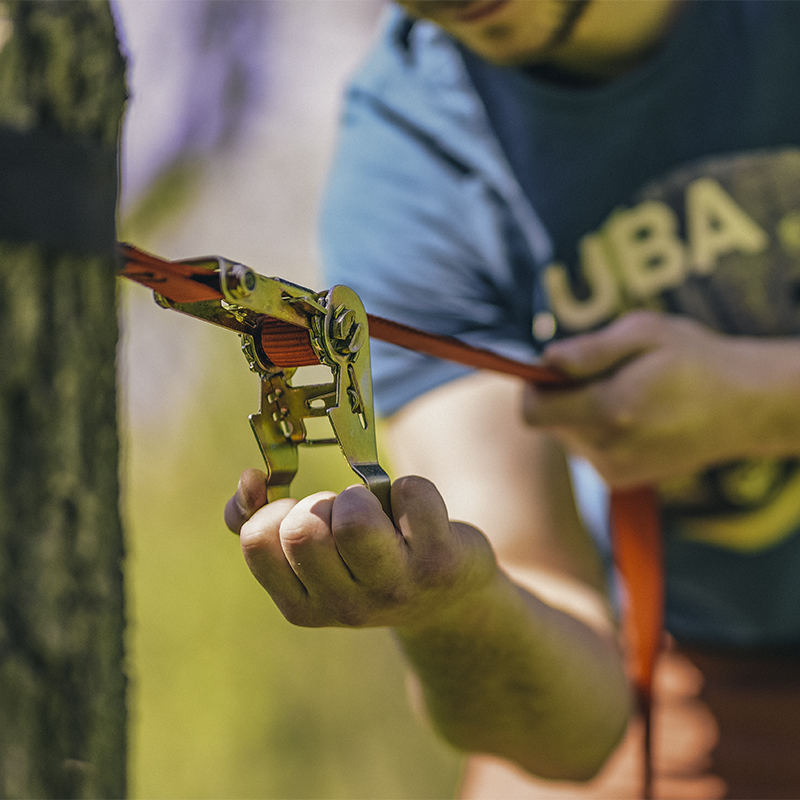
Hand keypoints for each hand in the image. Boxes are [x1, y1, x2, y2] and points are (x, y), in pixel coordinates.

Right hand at [226, 471, 496, 631]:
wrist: (448, 599)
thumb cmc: (366, 562)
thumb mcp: (311, 558)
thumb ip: (259, 518)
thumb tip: (249, 479)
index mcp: (301, 606)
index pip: (258, 540)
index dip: (277, 511)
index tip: (301, 515)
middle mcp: (345, 607)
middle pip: (303, 527)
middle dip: (320, 503)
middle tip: (345, 518)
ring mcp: (395, 587)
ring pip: (354, 516)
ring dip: (362, 495)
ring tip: (377, 513)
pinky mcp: (439, 561)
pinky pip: (410, 492)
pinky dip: (411, 488)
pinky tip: (418, 515)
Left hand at [523, 310, 778, 486]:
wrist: (742, 408)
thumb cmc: (692, 360)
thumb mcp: (645, 332)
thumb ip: (590, 349)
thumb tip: (547, 359)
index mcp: (608, 411)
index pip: (532, 412)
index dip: (534, 386)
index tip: (558, 368)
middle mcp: (606, 449)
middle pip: (549, 421)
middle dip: (564, 395)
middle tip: (608, 373)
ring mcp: (613, 469)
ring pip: (567, 435)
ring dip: (583, 411)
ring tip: (628, 392)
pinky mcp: (620, 479)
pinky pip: (587, 448)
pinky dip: (599, 429)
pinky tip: (635, 415)